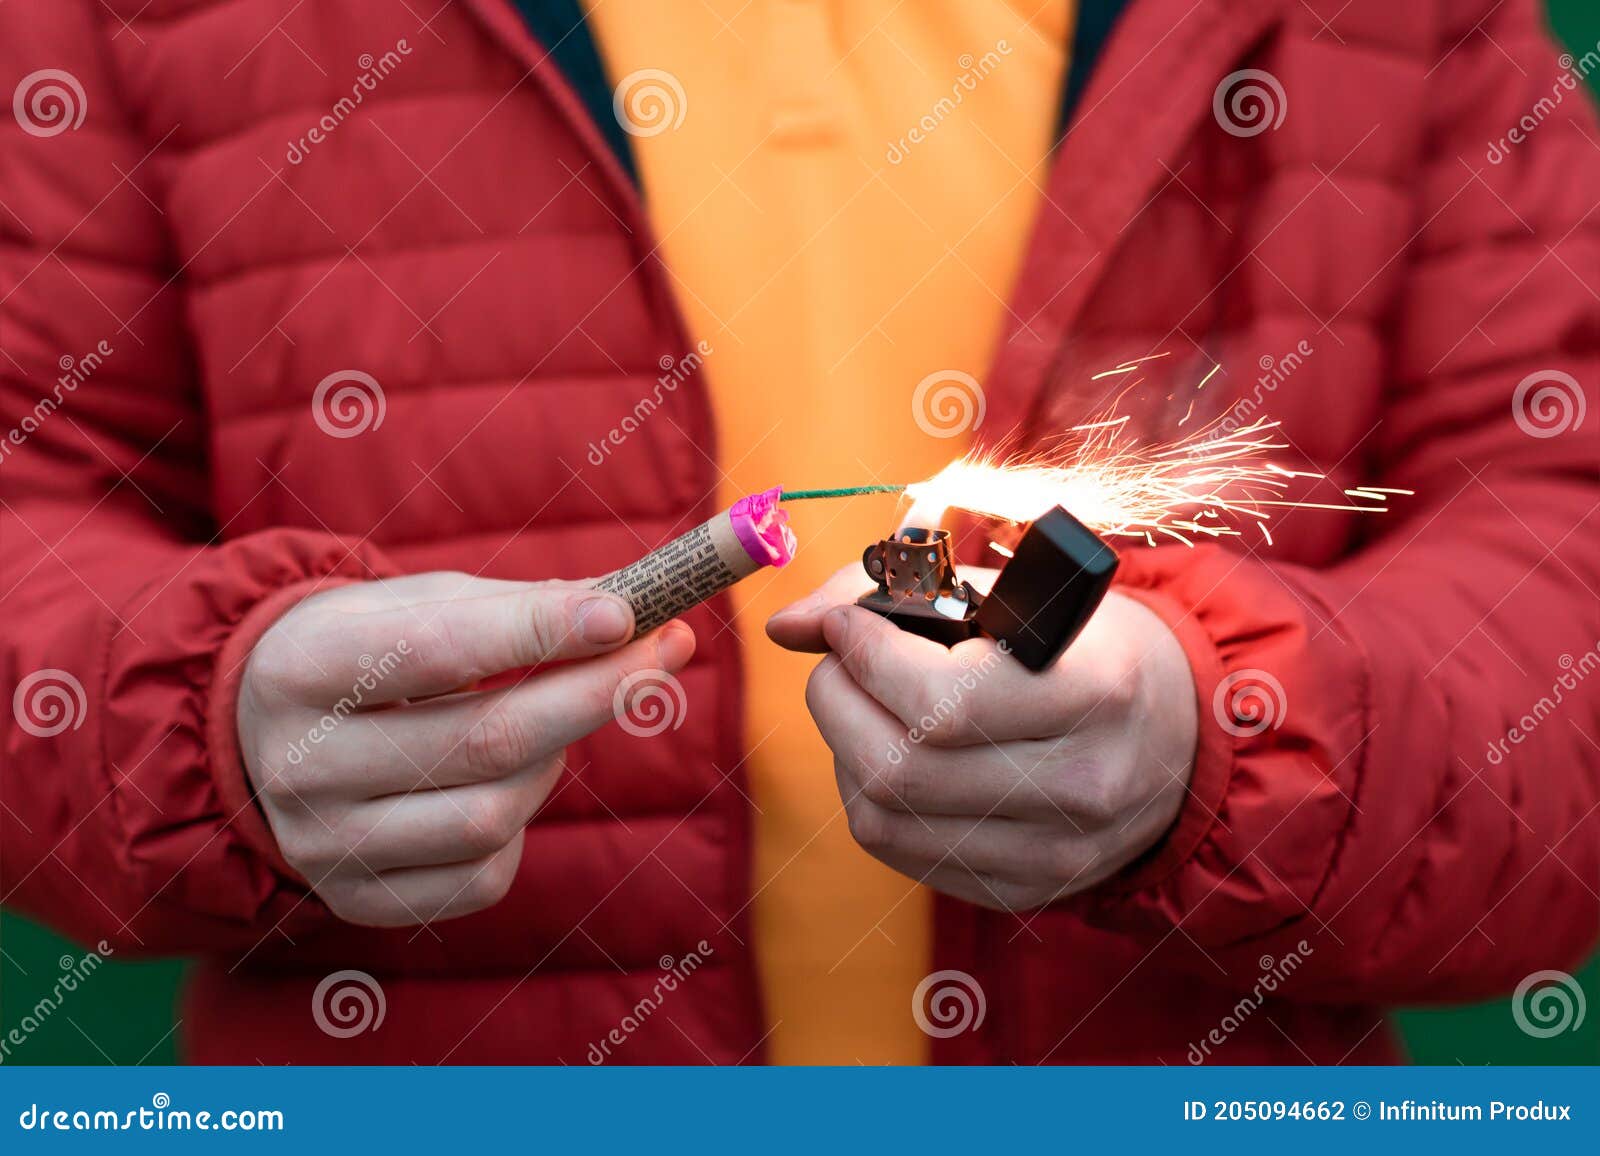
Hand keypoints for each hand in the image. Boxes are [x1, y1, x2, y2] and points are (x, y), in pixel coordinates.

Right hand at [237, 572, 692, 926]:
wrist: (266, 733)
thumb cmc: (370, 647)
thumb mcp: (419, 601)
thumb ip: (518, 605)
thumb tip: (628, 613)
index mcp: (302, 668)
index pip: (435, 649)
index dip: (537, 631)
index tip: (625, 613)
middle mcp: (299, 765)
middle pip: (484, 741)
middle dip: (593, 694)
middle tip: (665, 653)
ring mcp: (324, 846)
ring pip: (492, 817)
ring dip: (551, 763)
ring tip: (550, 721)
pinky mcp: (359, 900)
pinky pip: (484, 876)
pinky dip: (520, 826)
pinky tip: (508, 783)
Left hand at [767, 566, 1196, 910]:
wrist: (1180, 739)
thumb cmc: (1083, 648)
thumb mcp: (1017, 596)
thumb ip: (898, 593)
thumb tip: (787, 625)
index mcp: (1096, 694)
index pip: (944, 701)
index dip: (867, 657)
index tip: (845, 624)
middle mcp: (1082, 786)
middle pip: (900, 769)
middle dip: (837, 702)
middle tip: (837, 662)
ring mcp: (1054, 854)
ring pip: (884, 818)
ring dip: (842, 749)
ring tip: (860, 705)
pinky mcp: (1023, 891)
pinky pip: (899, 852)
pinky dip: (867, 795)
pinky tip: (885, 753)